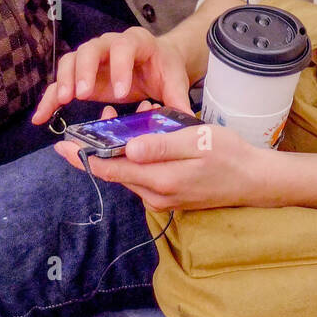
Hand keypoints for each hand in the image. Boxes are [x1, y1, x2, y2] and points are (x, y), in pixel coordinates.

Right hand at [34, 26, 193, 124]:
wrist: (155, 61)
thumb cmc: (164, 68)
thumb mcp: (175, 80)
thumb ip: (178, 98)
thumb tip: (186, 120)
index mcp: (137, 42)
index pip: (124, 47)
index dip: (120, 67)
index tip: (120, 93)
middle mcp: (110, 44)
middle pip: (91, 48)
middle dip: (85, 70)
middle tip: (82, 95)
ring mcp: (92, 57)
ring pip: (71, 60)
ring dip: (64, 80)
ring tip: (63, 101)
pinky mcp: (80, 75)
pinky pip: (61, 82)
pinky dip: (50, 98)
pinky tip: (41, 117)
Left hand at [56, 111, 270, 211]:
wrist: (254, 181)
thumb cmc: (229, 155)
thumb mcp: (197, 141)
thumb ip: (161, 145)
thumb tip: (128, 148)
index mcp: (160, 181)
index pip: (111, 169)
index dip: (84, 157)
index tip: (61, 145)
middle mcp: (155, 196)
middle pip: (116, 171)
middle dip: (102, 147)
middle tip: (101, 117)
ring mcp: (161, 199)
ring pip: (129, 172)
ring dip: (120, 150)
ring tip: (123, 120)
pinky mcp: (168, 196)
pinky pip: (142, 176)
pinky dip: (135, 157)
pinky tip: (142, 139)